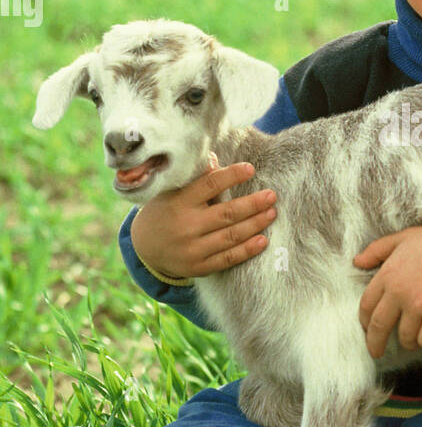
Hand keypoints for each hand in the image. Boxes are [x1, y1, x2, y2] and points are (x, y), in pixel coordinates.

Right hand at [130, 157, 277, 279]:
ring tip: (271, 213)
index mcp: (179, 202)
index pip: (209, 185)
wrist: (144, 247)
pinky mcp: (198, 267)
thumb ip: (194, 178)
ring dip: (255, 224)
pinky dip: (247, 250)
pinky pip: (228, 258)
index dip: (231, 176)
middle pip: (226, 213)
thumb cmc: (165, 211)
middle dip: (252, 204)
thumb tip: (215, 158)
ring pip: (231, 236)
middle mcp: (186, 226)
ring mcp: (192, 249)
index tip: (250, 169)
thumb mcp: (172, 192)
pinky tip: (263, 240)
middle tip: (272, 195)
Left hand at [353, 216, 421, 358]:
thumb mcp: (402, 238)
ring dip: (408, 342)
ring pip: (405, 337)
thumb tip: (357, 261)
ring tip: (413, 339)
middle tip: (376, 352)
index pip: (366, 305)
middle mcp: (399, 293)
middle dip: (375, 344)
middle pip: (379, 327)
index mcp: (388, 275)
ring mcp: (418, 306)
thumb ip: (377, 250)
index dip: (364, 321)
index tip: (367, 329)